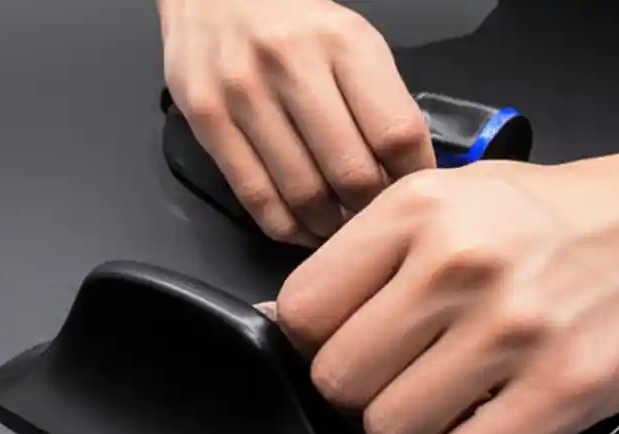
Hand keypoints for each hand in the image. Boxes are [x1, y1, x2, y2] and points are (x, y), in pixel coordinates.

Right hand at [159, 0, 434, 245]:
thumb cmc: (291, 20)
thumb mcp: (351, 40)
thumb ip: (379, 101)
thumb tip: (406, 172)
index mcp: (343, 42)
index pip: (397, 134)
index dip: (412, 177)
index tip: (411, 193)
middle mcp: (292, 64)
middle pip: (351, 172)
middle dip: (369, 209)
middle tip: (372, 218)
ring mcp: (244, 93)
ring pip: (302, 193)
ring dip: (328, 225)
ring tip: (338, 227)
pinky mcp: (206, 118)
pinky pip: (255, 195)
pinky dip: (285, 226)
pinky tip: (301, 228)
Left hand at [272, 153, 618, 433]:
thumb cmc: (552, 218)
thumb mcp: (447, 201)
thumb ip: (365, 257)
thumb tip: (276, 317)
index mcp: (415, 211)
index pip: (301, 312)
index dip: (317, 343)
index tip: (352, 343)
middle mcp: (457, 262)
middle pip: (339, 380)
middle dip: (364, 392)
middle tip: (407, 376)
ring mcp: (512, 326)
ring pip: (393, 429)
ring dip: (419, 428)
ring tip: (458, 396)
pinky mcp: (565, 383)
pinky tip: (499, 416)